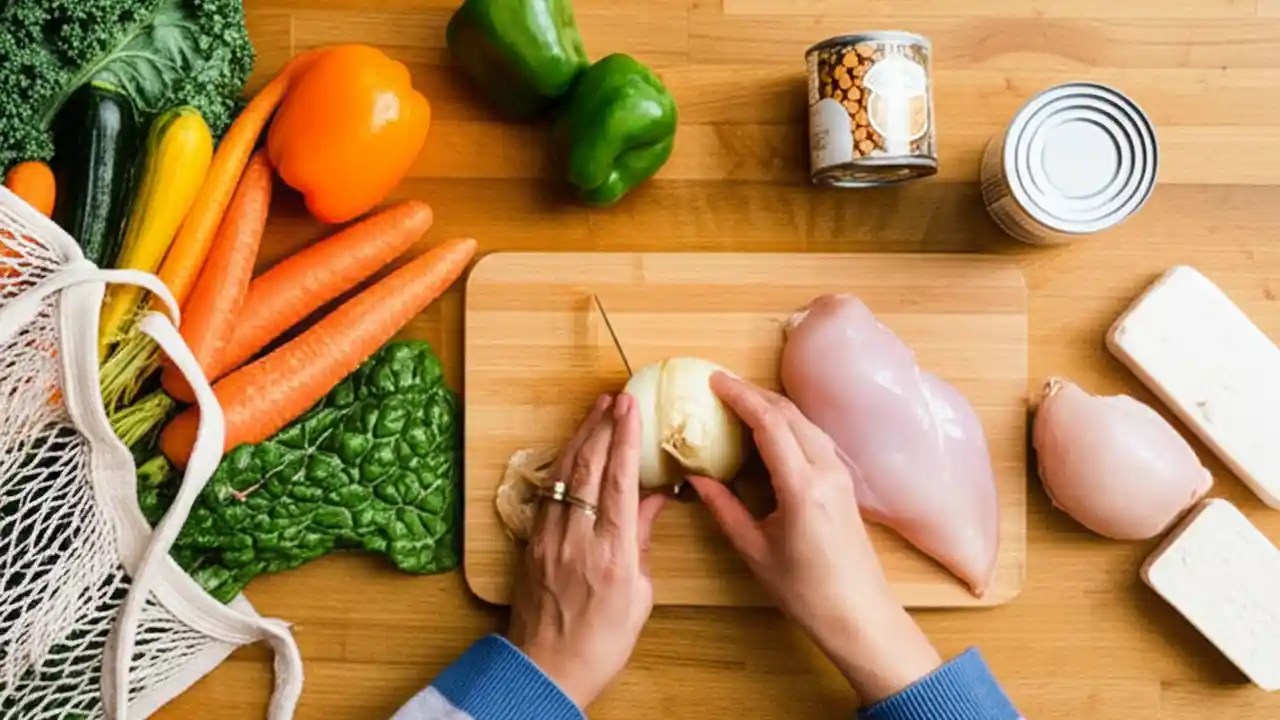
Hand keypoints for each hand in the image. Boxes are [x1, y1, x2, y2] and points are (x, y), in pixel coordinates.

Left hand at [508, 394, 667, 707]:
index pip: (618, 480)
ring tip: (596, 411)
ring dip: (581, 437)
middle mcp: (578, 538)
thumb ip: (643, 540)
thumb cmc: (602, 641)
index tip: (630, 407)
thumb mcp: (639, 594)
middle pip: (588, 467)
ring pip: (564, 474)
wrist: (547, 669)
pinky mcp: (531, 542)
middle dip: (602, 426)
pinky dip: (563, 464)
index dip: (624, 438)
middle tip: (615, 397)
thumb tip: (654, 498)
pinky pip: (549, 492)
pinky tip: (573, 448)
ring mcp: (549, 537)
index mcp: (612, 553)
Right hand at [688, 373, 940, 704]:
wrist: (860, 614)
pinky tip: (767, 430)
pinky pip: (813, 437)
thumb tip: (695, 477)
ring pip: (804, 421)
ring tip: (738, 403)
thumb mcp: (755, 550)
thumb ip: (724, 508)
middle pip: (789, 413)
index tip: (713, 382)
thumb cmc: (806, 592)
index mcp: (802, 487)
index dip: (740, 397)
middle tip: (719, 387)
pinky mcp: (843, 481)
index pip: (769, 423)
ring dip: (771, 406)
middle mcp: (826, 471)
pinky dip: (787, 424)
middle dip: (753, 394)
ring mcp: (839, 474)